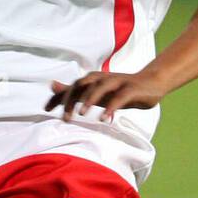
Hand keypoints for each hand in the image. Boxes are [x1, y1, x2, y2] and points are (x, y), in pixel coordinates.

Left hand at [46, 69, 167, 121]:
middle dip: (72, 100)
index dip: (58, 97)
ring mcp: (117, 82)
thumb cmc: (118, 89)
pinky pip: (120, 97)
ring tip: (82, 114)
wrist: (151, 82)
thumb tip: (52, 85)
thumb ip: (74, 90)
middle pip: (82, 85)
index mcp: (93, 80)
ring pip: (101, 87)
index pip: (71, 87)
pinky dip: (112, 107)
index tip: (46, 110)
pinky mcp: (131, 88)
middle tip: (65, 118)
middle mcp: (102, 78)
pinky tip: (105, 119)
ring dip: (90, 99)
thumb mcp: (94, 91)